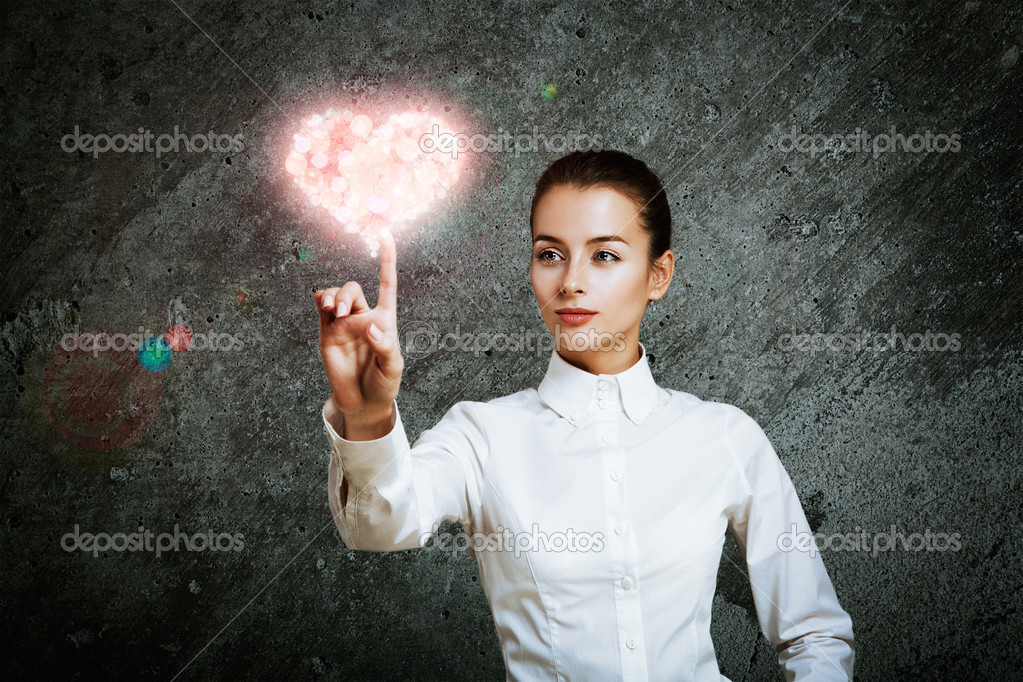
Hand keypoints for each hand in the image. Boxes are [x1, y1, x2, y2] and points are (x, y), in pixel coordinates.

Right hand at [315, 228, 402, 421]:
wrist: (363, 402)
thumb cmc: (384, 384)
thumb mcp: (393, 368)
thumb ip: (386, 347)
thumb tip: (371, 327)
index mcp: (385, 319)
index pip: (386, 283)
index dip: (386, 258)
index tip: (384, 232)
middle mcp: (363, 316)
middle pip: (352, 289)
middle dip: (346, 296)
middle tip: (342, 315)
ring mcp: (343, 324)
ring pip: (334, 295)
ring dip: (332, 297)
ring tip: (332, 312)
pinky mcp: (327, 333)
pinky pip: (321, 308)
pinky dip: (320, 299)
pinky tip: (322, 303)